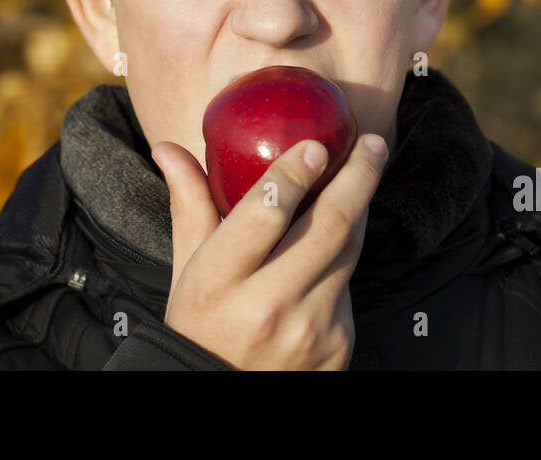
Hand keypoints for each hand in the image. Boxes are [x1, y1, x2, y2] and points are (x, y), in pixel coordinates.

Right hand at [151, 133, 387, 369]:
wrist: (222, 397)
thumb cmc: (201, 325)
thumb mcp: (187, 270)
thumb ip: (189, 206)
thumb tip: (168, 147)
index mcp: (218, 282)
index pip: (264, 214)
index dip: (294, 173)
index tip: (316, 144)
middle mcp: (267, 306)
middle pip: (327, 226)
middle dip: (357, 177)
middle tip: (372, 143)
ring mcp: (309, 329)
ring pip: (348, 251)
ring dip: (360, 208)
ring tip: (366, 171)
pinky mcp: (338, 345)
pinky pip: (348, 286)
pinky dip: (345, 256)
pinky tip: (341, 237)